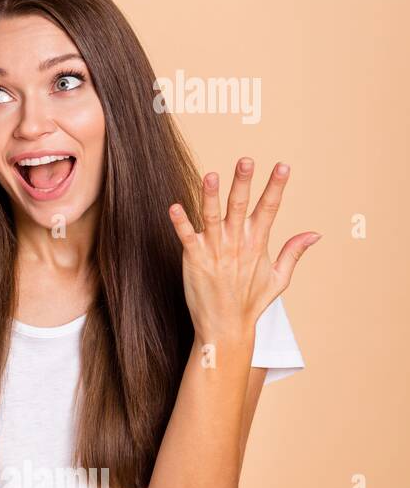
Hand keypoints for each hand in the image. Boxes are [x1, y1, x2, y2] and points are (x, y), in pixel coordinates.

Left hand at [168, 157, 318, 341]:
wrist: (225, 327)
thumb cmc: (250, 302)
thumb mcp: (279, 278)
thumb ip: (293, 252)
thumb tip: (314, 234)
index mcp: (256, 244)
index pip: (269, 209)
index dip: (275, 187)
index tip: (283, 165)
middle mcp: (236, 244)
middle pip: (240, 207)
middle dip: (243, 183)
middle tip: (246, 160)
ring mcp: (215, 251)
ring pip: (212, 218)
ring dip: (211, 197)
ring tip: (211, 176)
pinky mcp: (194, 260)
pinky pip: (186, 237)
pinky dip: (180, 223)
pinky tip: (173, 207)